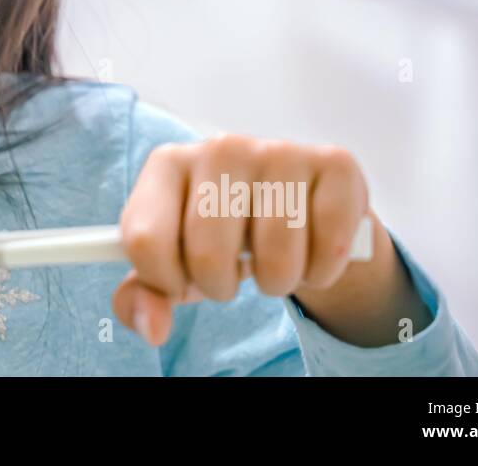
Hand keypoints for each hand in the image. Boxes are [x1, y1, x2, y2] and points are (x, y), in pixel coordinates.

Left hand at [112, 133, 416, 346]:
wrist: (296, 204)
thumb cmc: (223, 236)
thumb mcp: (176, 263)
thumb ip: (144, 296)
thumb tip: (152, 328)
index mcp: (168, 165)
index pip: (144, 239)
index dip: (164, 281)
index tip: (181, 280)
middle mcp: (220, 148)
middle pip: (209, 255)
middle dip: (221, 286)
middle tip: (232, 272)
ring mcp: (278, 151)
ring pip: (275, 257)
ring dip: (277, 282)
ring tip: (274, 262)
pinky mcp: (333, 163)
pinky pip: (330, 247)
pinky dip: (322, 271)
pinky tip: (312, 251)